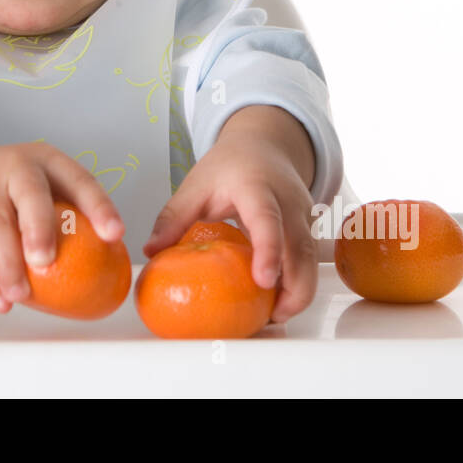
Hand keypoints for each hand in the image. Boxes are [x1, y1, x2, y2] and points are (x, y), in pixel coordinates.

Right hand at [0, 141, 125, 314]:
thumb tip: (114, 261)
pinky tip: (2, 300)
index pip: (79, 180)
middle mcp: (15, 170)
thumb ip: (73, 212)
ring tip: (21, 294)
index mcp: (48, 161)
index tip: (114, 234)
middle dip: (37, 229)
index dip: (98, 206)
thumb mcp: (46, 182)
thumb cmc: (17, 185)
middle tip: (45, 261)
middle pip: (28, 196)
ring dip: (7, 264)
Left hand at [141, 131, 317, 323]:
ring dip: (298, 292)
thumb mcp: (196, 185)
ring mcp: (304, 215)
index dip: (268, 250)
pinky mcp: (309, 229)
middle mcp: (288, 202)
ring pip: (312, 259)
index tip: (263, 280)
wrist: (264, 145)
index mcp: (257, 187)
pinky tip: (277, 302)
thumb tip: (150, 252)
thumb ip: (174, 217)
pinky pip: (309, 260)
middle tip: (271, 317)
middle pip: (301, 248)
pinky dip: (298, 284)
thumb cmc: (229, 166)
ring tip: (273, 316)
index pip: (268, 219)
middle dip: (293, 288)